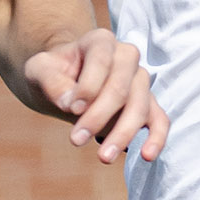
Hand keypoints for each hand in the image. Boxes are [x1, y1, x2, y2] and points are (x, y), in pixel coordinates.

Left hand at [21, 27, 168, 164]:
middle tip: (75, 140)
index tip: (70, 108)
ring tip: (104, 157)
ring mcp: (140, 80)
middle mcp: (127, 57)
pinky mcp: (147, 104)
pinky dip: (157, 137)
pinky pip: (160, 120)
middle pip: (122, 88)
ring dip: (123, 133)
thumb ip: (51, 81)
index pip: (102, 60)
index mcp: (100, 41)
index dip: (88, 87)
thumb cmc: (52, 72)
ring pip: (141, 106)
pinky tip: (147, 155)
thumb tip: (70, 104)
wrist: (64, 79)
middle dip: (99, 116)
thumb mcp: (38, 70)